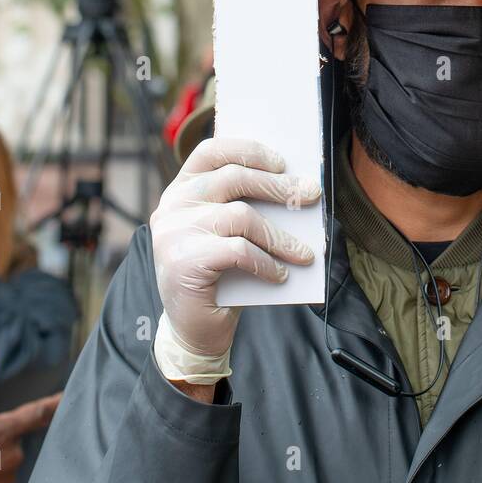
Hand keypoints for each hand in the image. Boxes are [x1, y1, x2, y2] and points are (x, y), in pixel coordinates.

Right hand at [150, 137, 318, 360]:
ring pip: (240, 216)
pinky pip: (238, 251)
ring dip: (280, 236)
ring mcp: (173, 233)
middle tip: (309, 195)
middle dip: (278, 186)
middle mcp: (171, 206)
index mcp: (180, 190)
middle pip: (232, 178)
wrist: (192, 331)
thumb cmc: (218, 275)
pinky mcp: (183, 262)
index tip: (282, 163)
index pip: (211, 152)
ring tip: (303, 254)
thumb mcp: (227, 232)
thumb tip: (294, 186)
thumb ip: (242, 205)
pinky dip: (266, 262)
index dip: (249, 151)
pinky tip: (280, 275)